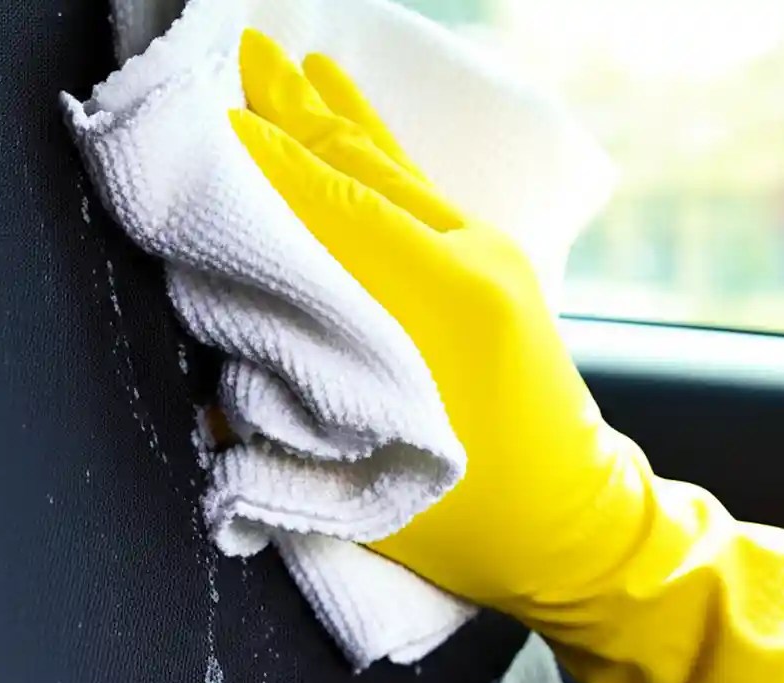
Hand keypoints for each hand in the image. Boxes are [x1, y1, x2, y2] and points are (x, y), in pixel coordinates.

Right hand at [230, 29, 639, 607]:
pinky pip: (416, 183)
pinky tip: (345, 105)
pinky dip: (372, 141)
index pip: (332, 210)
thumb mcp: (362, 482)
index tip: (207, 120)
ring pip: (390, 164)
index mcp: (441, 307)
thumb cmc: (469, 518)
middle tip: (231, 57)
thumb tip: (215, 354)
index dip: (265, 163)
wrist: (576, 524)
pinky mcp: (492, 260)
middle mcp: (471, 260)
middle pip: (359, 169)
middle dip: (288, 114)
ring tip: (279, 63)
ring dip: (327, 113)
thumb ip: (282, 414)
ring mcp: (488, 253)